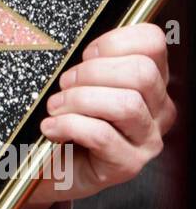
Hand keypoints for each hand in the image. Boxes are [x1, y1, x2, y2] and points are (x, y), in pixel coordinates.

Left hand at [34, 23, 174, 204]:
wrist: (50, 167)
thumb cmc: (66, 119)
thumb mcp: (79, 81)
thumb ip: (90, 59)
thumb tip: (74, 42)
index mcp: (151, 80)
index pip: (153, 42)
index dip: (115, 41)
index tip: (85, 55)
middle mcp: (159, 110)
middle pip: (142, 72)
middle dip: (92, 72)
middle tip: (65, 84)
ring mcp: (147, 139)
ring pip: (126, 104)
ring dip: (80, 100)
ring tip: (56, 107)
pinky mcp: (128, 164)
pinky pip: (101, 134)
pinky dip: (69, 125)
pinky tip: (52, 128)